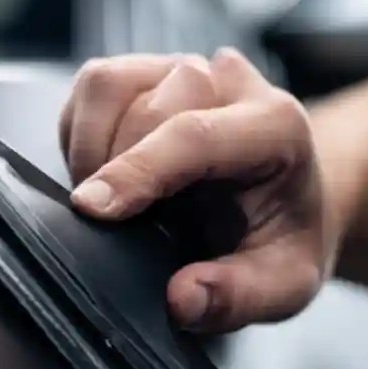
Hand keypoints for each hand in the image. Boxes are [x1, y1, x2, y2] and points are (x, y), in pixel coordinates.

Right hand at [58, 48, 338, 332]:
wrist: (285, 203)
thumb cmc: (283, 239)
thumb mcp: (285, 286)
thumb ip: (239, 297)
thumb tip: (181, 298)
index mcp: (276, 127)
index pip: (196, 135)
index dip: (137, 170)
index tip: (91, 209)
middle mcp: (231, 85)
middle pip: (147, 107)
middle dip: (114, 168)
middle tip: (115, 226)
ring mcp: (186, 71)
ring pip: (110, 84)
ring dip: (90, 145)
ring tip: (109, 200)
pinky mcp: (148, 73)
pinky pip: (94, 88)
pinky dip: (81, 134)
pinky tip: (106, 177)